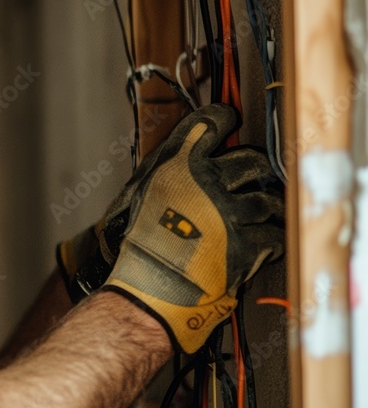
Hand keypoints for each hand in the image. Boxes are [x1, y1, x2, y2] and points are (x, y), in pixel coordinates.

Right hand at [101, 103, 284, 352]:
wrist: (145, 287)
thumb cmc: (133, 245)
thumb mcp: (137, 194)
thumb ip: (167, 174)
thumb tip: (187, 159)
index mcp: (175, 164)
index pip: (210, 122)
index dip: (222, 119)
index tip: (228, 121)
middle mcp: (206, 182)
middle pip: (251, 161)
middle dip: (256, 169)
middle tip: (254, 176)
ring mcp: (229, 213)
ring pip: (268, 200)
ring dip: (266, 209)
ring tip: (259, 216)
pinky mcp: (247, 245)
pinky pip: (274, 235)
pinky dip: (271, 239)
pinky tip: (262, 243)